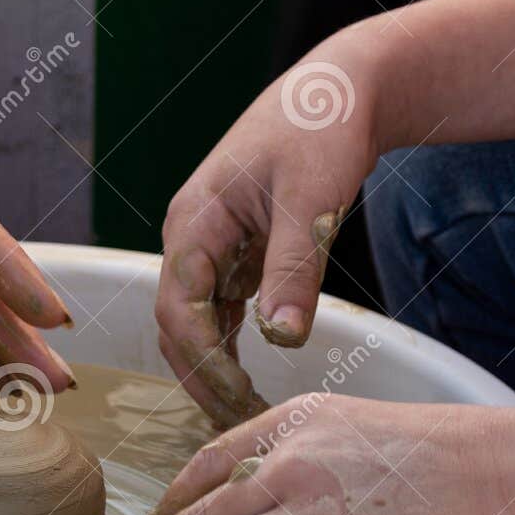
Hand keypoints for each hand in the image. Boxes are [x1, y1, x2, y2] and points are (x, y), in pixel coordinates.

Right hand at [155, 49, 381, 425]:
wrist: (337, 91)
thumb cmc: (320, 129)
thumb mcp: (312, 200)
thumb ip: (294, 270)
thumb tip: (282, 340)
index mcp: (193, 224)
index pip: (179, 311)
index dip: (204, 360)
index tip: (240, 395)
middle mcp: (189, 241)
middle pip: (177, 329)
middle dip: (204, 378)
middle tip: (243, 423)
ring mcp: (207, 251)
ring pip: (194, 328)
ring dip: (214, 372)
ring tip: (247, 414)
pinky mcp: (231, 257)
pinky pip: (218, 316)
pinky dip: (229, 352)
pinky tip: (249, 383)